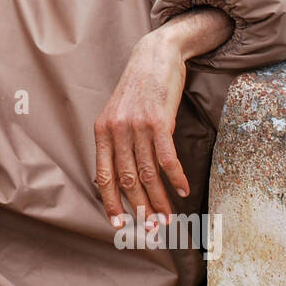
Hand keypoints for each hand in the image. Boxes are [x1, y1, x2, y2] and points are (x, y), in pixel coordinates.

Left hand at [93, 31, 188, 231]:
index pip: (103, 176)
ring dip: (159, 200)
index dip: (111, 203)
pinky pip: (167, 158)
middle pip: (128, 180)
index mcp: (102, 131)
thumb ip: (116, 141)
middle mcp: (116, 131)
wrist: (154, 55)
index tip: (119, 225)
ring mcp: (137, 126)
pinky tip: (183, 191)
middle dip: (139, 208)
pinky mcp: (159, 121)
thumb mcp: (117, 112)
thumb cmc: (138, 87)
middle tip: (150, 229)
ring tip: (167, 218)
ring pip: (148, 173)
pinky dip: (176, 178)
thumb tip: (123, 176)